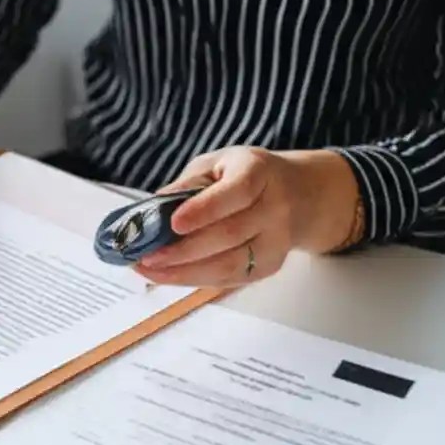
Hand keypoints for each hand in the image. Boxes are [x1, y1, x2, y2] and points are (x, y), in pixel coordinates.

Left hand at [134, 147, 358, 286]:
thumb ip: (186, 186)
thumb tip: (151, 211)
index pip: (237, 192)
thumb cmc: (245, 175)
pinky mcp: (269, 266)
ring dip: (184, 272)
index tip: (173, 223)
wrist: (299, 195)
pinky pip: (230, 278)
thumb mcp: (216, 165)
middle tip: (145, 256)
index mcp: (259, 172)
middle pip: (229, 235)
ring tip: (149, 270)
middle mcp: (275, 208)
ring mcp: (276, 241)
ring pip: (229, 264)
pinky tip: (168, 276)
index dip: (205, 209)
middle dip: (182, 250)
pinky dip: (194, 279)